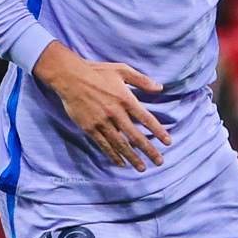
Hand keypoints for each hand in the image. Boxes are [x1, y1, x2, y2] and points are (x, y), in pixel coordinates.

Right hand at [35, 43, 170, 170]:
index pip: (146, 119)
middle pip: (135, 136)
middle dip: (149, 150)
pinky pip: (104, 144)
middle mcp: (115, 113)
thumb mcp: (122, 70)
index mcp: (125, 99)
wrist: (70, 76)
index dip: (158, 131)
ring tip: (142, 168)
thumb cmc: (97, 71)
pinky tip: (121, 163)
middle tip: (159, 161)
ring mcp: (102, 122)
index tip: (168, 142)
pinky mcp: (90, 128)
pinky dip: (113, 155)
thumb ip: (142, 80)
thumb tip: (160, 88)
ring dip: (132, 157)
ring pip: (120, 144)